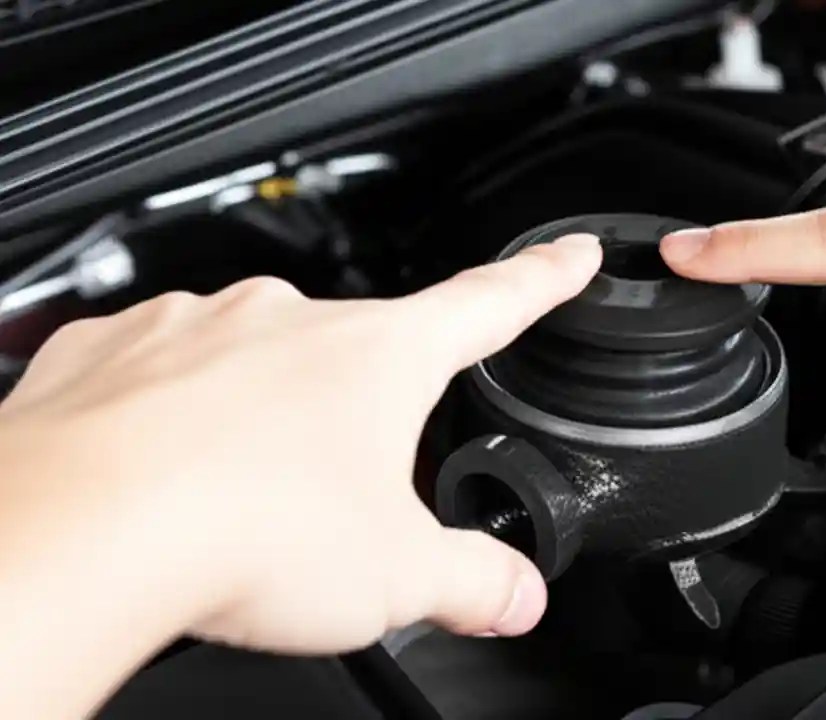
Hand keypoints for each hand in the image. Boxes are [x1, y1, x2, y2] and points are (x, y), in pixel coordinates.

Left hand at [0, 234, 600, 662]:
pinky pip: (164, 373)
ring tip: (245, 502)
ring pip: (256, 364)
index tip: (568, 255)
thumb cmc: (240, 532)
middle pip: (356, 358)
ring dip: (263, 418)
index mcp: (380, 356)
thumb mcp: (397, 577)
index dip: (541, 280)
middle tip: (337, 497)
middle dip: (357, 417)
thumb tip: (514, 596)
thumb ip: (473, 582)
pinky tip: (172, 479)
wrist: (78, 531)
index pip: (490, 303)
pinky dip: (176, 419)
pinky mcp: (115, 350)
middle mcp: (291, 321)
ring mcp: (199, 327)